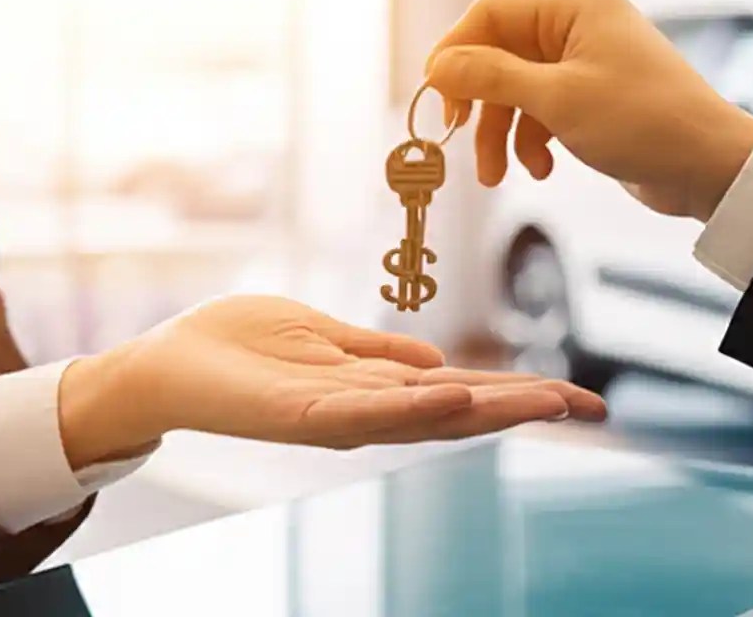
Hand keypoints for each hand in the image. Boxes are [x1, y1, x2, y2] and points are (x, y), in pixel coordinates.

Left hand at [58, 295, 606, 467]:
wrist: (163, 365)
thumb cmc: (238, 347)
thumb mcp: (323, 335)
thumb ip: (378, 352)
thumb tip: (440, 361)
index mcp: (374, 388)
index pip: (460, 392)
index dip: (518, 396)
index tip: (576, 398)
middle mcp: (364, 410)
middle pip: (457, 411)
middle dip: (522, 409)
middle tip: (589, 408)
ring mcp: (333, 416)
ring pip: (422, 417)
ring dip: (483, 410)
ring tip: (540, 401)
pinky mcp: (296, 414)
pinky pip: (361, 413)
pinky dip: (411, 407)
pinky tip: (453, 394)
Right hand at [426, 0, 752, 221]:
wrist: (709, 167)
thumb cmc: (642, 122)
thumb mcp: (556, 99)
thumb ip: (491, 78)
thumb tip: (437, 66)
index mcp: (572, 4)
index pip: (489, 15)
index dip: (454, 54)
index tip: (434, 97)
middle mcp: (577, 23)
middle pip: (498, 55)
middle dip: (479, 105)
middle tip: (456, 137)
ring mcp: (584, 60)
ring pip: (516, 89)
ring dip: (501, 133)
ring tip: (496, 175)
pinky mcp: (591, 95)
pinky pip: (541, 110)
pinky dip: (532, 140)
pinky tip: (541, 169)